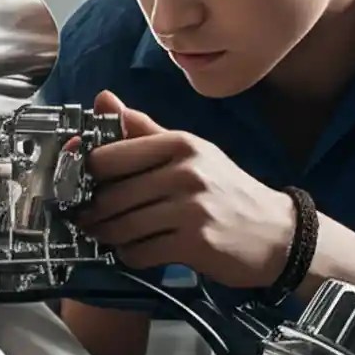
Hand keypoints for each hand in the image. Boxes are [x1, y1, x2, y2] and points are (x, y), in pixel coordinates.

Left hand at [74, 90, 296, 288]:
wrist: (276, 233)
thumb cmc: (227, 191)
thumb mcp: (191, 152)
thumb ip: (143, 129)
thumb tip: (103, 99)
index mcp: (180, 144)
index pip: (109, 156)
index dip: (85, 173)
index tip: (78, 184)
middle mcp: (185, 172)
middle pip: (111, 196)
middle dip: (92, 212)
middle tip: (86, 218)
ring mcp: (191, 209)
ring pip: (121, 226)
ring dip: (107, 236)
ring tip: (105, 235)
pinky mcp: (194, 244)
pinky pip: (139, 252)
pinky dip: (129, 255)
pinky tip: (136, 250)